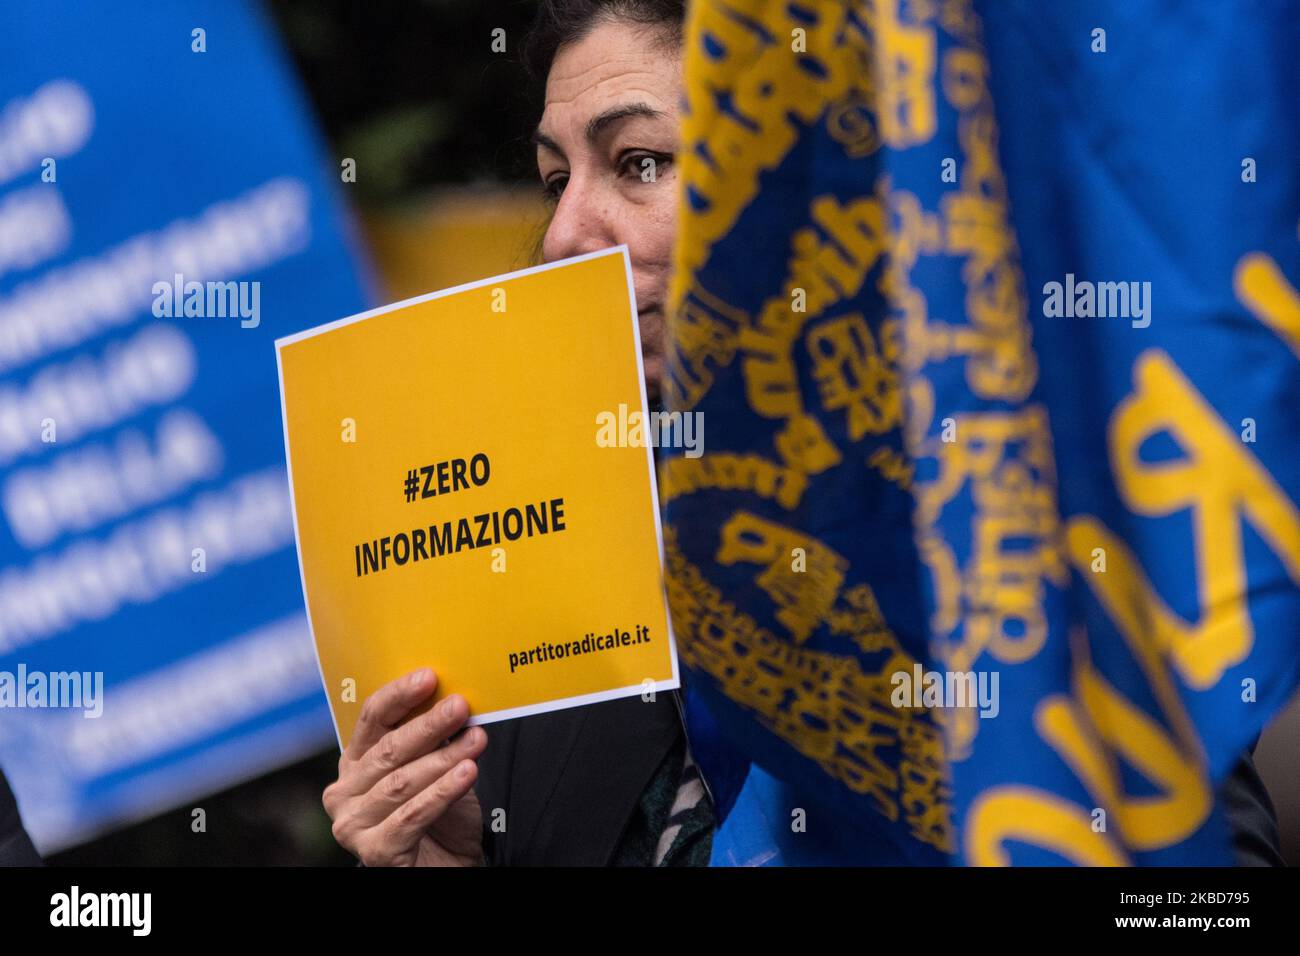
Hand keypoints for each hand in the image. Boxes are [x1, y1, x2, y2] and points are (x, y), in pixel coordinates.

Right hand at [323, 668, 487, 865]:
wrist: (445, 864)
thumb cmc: (438, 814)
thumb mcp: (434, 767)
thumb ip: (433, 738)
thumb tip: (454, 698)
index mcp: (356, 761)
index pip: (372, 718)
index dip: (400, 695)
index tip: (429, 677)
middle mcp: (345, 791)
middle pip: (388, 749)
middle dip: (428, 725)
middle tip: (460, 706)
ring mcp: (353, 824)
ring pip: (401, 782)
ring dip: (443, 758)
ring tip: (475, 740)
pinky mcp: (373, 852)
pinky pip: (411, 815)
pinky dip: (442, 793)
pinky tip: (466, 774)